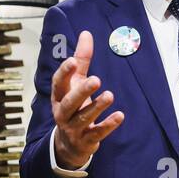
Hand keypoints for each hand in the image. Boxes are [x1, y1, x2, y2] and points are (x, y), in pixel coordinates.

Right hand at [50, 31, 123, 169]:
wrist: (70, 144)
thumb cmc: (74, 106)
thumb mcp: (75, 83)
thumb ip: (81, 59)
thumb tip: (86, 33)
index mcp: (59, 96)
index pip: (58, 84)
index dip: (65, 73)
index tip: (73, 61)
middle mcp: (63, 113)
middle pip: (69, 102)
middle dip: (82, 91)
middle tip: (96, 79)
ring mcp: (74, 128)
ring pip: (84, 118)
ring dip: (97, 107)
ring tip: (110, 95)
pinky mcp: (87, 140)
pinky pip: (97, 133)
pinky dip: (108, 125)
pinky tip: (120, 116)